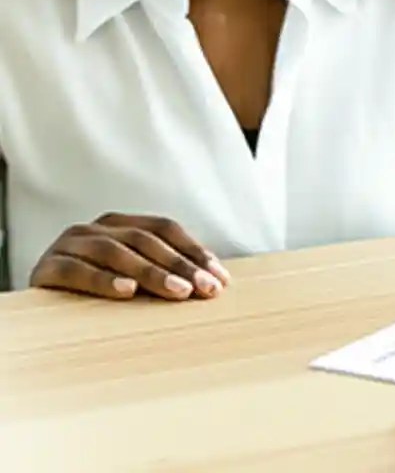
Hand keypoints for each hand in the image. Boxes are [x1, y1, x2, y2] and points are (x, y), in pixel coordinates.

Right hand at [29, 213, 231, 299]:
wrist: (38, 304)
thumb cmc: (96, 289)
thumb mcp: (132, 275)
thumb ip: (165, 271)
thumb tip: (217, 281)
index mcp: (119, 225)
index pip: (165, 229)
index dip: (194, 251)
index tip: (221, 277)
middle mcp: (95, 229)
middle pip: (146, 241)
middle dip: (181, 265)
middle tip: (206, 289)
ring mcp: (70, 245)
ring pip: (116, 253)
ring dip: (152, 272)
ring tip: (178, 292)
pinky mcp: (47, 268)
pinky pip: (78, 271)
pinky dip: (105, 281)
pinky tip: (128, 291)